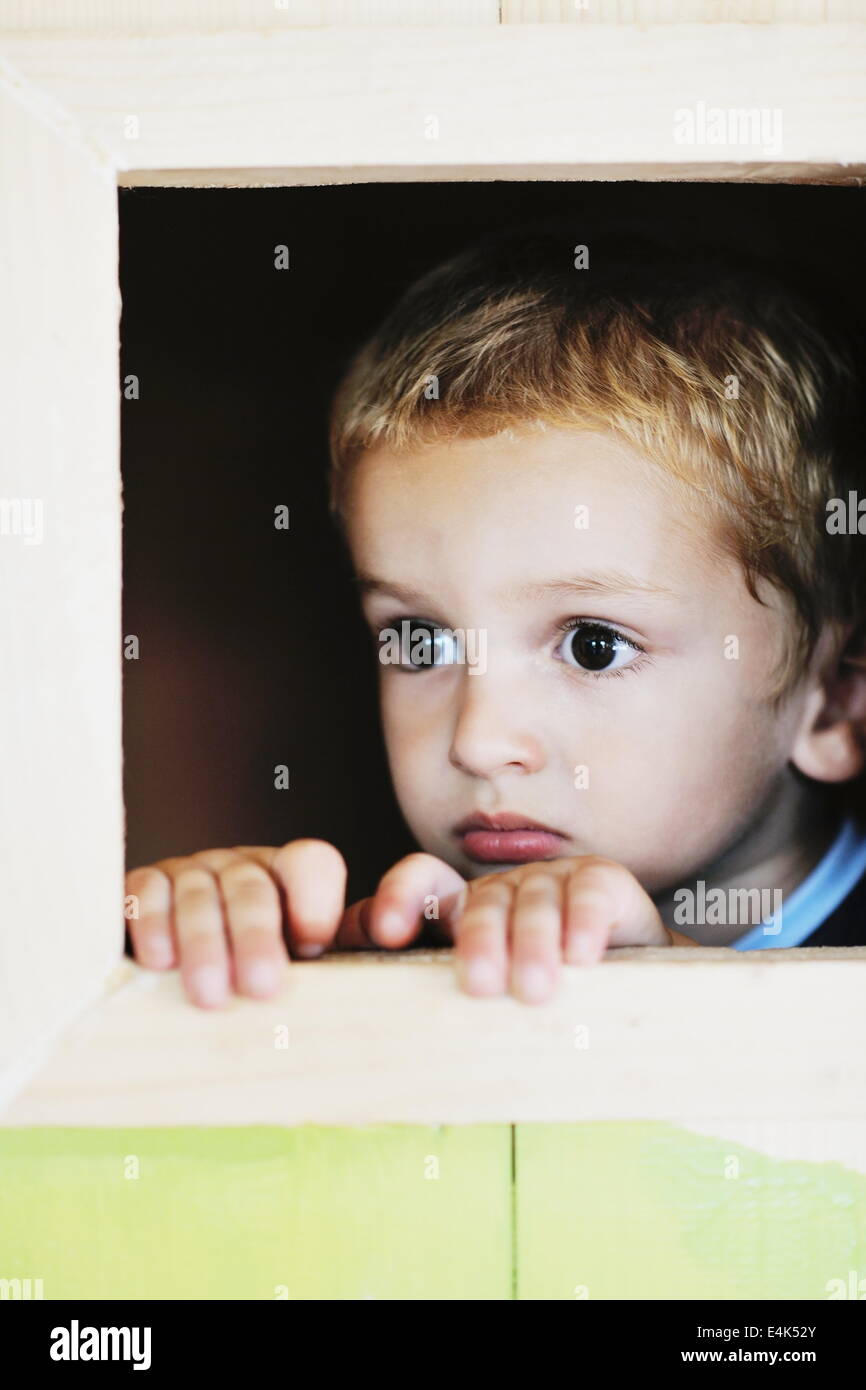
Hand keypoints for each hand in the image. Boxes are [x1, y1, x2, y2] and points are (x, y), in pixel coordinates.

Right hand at [124, 839, 346, 1007]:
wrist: (182, 986)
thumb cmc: (253, 983)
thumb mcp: (303, 970)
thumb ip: (344, 954)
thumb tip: (383, 947)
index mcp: (288, 877)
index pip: (312, 864)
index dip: (314, 899)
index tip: (314, 944)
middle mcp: (240, 867)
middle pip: (252, 887)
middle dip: (256, 936)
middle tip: (262, 987)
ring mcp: (189, 872)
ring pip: (199, 893)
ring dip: (205, 944)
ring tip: (210, 995)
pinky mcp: (142, 885)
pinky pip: (146, 891)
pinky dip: (152, 924)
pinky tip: (160, 961)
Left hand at [341, 852, 686, 1003]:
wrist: (630, 986)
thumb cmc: (540, 997)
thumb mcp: (483, 994)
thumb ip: (429, 992)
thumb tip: (355, 1020)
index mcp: (461, 906)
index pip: (420, 883)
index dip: (399, 896)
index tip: (384, 932)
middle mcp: (503, 887)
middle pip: (480, 900)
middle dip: (478, 939)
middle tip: (480, 985)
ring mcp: (552, 880)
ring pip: (533, 901)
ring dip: (533, 943)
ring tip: (534, 990)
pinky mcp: (602, 881)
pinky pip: (588, 894)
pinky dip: (583, 923)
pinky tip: (582, 955)